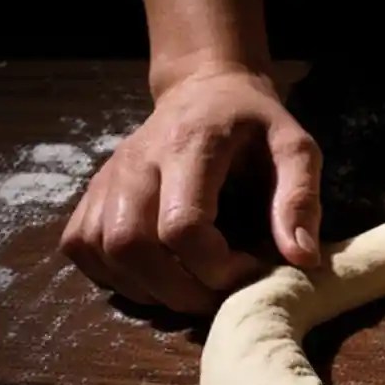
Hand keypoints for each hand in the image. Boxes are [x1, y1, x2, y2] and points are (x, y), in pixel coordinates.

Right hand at [60, 65, 321, 313]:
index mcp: (191, 146)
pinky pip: (83, 247)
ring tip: (193, 285)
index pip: (182, 224)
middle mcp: (138, 161)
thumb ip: (299, 199)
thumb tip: (301, 258)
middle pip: (130, 244)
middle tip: (218, 295)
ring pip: (102, 252)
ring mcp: (108, 178)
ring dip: (148, 288)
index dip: (216, 266)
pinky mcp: (92, 193)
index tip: (250, 268)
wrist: (204, 90)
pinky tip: (156, 274)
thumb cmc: (254, 124)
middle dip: (178, 289)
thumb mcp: (295, 147)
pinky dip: (115, 276)